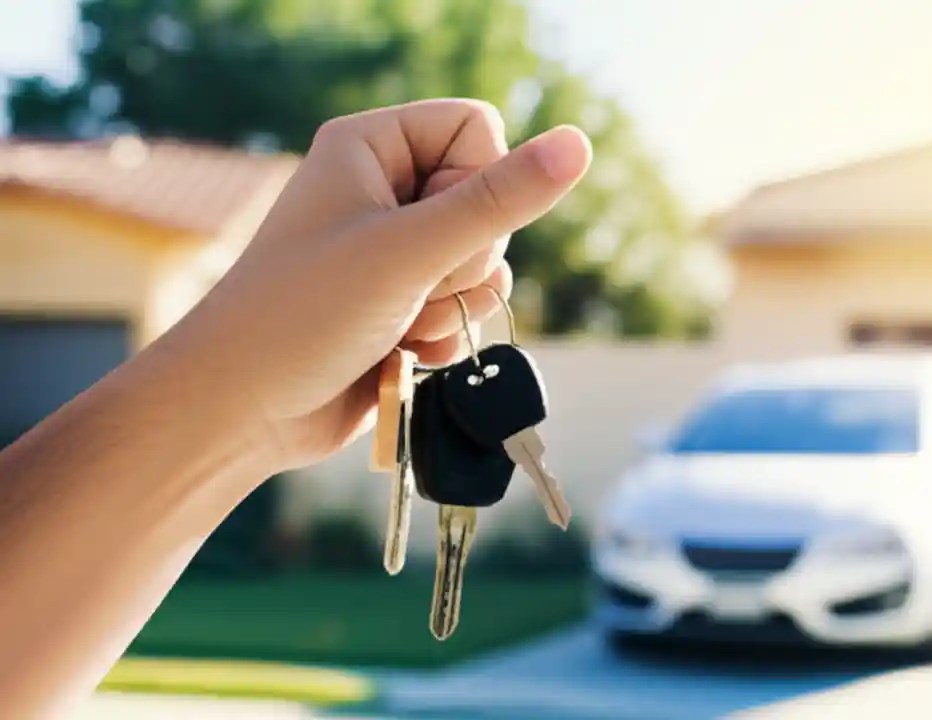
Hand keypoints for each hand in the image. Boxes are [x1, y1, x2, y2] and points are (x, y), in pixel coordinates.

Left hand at [164, 99, 590, 469]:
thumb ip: (498, 200)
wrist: (240, 412)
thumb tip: (578, 144)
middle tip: (408, 284)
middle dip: (464, 261)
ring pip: (488, 264)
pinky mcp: (404, 305)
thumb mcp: (409, 250)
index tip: (434, 228)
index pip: (479, 131)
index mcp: (370, 146)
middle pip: (491, 203)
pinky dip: (444, 337)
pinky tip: (399, 351)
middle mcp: (384, 190)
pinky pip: (469, 310)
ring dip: (455, 306)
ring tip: (396, 322)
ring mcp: (395, 251)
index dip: (479, 184)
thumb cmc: (301, 316)